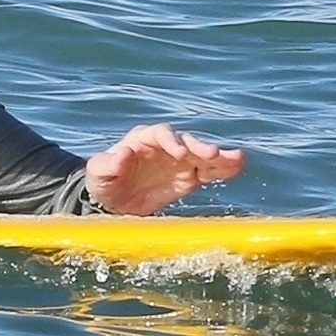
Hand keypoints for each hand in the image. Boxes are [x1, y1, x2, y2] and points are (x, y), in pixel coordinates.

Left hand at [84, 123, 246, 214]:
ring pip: (202, 155)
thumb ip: (109, 163)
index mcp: (143, 139)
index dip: (171, 140)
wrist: (114, 201)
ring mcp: (179, 161)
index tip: (179, 153)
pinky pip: (209, 172)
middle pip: (186, 141)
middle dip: (199, 146)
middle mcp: (165, 146)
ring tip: (237, 159)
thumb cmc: (103, 181)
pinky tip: (238, 168)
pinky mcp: (189, 177)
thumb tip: (124, 153)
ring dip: (219, 157)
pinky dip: (223, 170)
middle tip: (213, 153)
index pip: (160, 134)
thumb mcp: (98, 172)